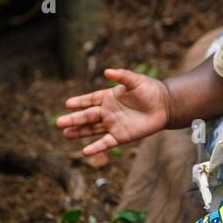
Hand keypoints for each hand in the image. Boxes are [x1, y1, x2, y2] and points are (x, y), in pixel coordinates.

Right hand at [56, 69, 170, 156]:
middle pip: (87, 116)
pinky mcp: (121, 136)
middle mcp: (108, 112)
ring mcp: (113, 125)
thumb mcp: (135, 80)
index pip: (90, 99)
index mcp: (109, 97)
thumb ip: (121, 76)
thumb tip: (107, 71)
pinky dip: (96, 147)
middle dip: (73, 119)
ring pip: (92, 129)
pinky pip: (106, 142)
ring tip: (65, 134)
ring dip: (79, 132)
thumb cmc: (150, 90)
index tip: (67, 104)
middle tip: (58, 122)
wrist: (165, 106)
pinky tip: (85, 151)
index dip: (79, 101)